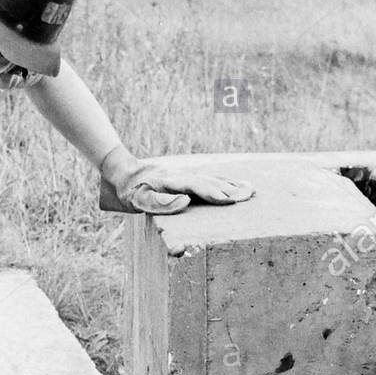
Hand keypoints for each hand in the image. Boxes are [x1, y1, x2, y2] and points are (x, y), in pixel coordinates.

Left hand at [99, 146, 254, 214]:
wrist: (125, 171)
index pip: (196, 187)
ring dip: (231, 185)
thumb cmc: (131, 191)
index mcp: (171, 181)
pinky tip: (236, 185)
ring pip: (212, 178)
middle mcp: (182, 175)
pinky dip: (224, 181)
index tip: (229, 200)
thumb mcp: (139, 199)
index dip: (213, 193)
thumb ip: (160, 202)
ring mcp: (185, 174)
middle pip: (209, 181)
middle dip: (230, 190)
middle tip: (249, 197)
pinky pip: (208, 177)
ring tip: (250, 191)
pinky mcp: (186, 175)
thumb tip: (185, 201)